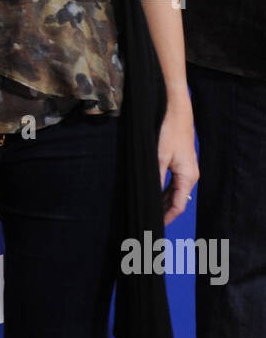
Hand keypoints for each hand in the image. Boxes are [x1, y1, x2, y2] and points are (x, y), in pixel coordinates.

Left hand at [157, 100, 198, 224]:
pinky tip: (153, 195)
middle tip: (148, 220)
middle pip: (177, 201)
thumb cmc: (169, 132)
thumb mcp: (159, 157)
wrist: (177, 112)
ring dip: (163, 202)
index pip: (178, 205)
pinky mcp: (181, 164)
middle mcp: (190, 176)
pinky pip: (173, 183)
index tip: (154, 225)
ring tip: (148, 211)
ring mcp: (186, 170)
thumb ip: (156, 179)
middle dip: (164, 212)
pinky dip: (164, 191)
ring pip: (174, 193)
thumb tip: (149, 196)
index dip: (167, 217)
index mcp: (188, 177)